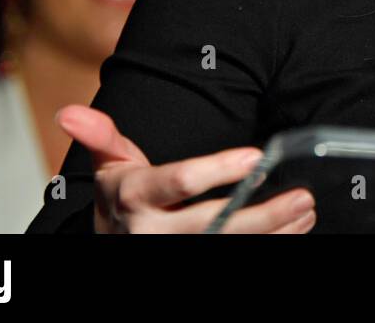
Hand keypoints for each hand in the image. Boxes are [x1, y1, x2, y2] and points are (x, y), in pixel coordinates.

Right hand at [56, 105, 315, 233]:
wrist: (111, 243)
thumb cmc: (122, 199)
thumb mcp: (110, 165)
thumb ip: (101, 135)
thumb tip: (69, 112)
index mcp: (135, 197)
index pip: (180, 182)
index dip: (218, 170)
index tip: (255, 158)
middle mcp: (153, 232)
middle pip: (214, 223)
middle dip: (261, 213)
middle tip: (300, 196)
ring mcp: (174, 253)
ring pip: (230, 246)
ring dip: (275, 231)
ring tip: (306, 211)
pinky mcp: (192, 262)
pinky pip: (235, 257)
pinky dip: (271, 245)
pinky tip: (296, 231)